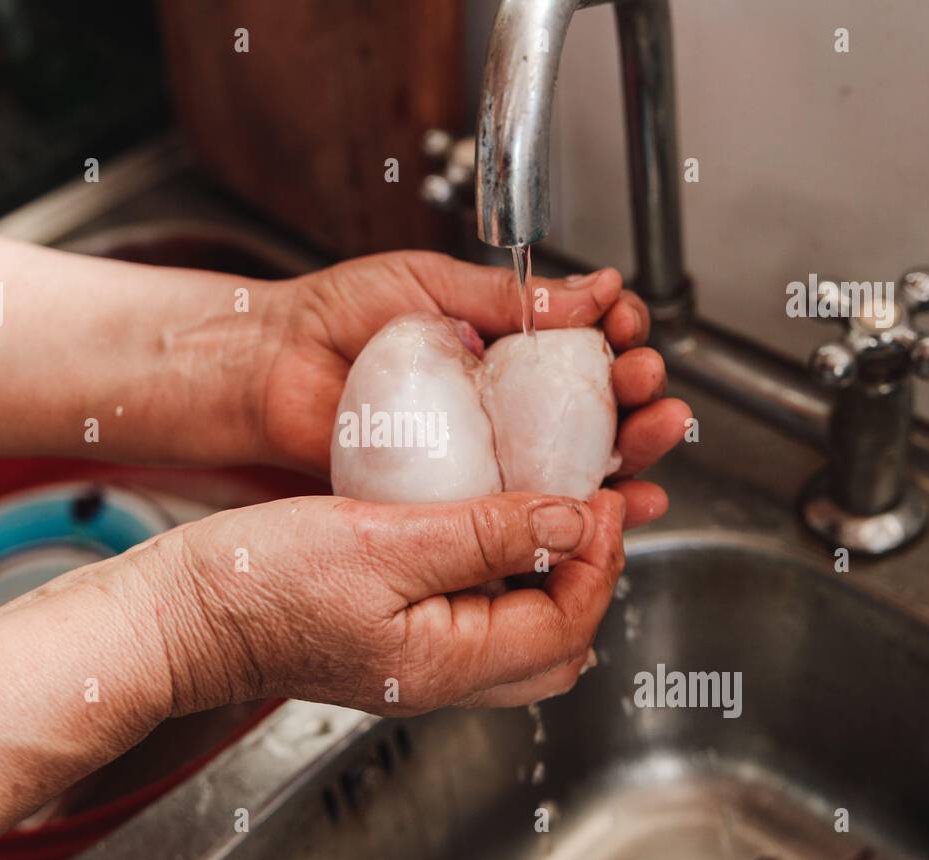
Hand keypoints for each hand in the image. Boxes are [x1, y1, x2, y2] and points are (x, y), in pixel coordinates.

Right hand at [136, 489, 626, 713]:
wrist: (182, 613)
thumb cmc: (259, 585)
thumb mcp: (383, 542)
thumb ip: (484, 533)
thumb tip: (571, 520)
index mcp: (447, 665)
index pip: (567, 624)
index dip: (597, 558)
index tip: (599, 497)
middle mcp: (440, 676)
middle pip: (557, 644)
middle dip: (587, 576)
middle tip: (586, 510)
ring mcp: (416, 662)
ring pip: (520, 633)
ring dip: (549, 576)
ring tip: (546, 511)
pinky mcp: (393, 638)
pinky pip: (476, 617)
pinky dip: (502, 575)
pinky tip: (488, 524)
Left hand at [257, 251, 690, 527]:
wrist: (269, 370)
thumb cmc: (336, 318)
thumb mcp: (427, 283)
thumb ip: (505, 294)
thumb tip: (591, 289)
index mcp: (501, 343)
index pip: (583, 339)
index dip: (618, 333)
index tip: (629, 324)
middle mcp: (503, 402)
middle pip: (597, 403)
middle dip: (639, 392)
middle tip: (648, 382)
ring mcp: (487, 452)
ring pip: (581, 458)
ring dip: (634, 447)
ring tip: (659, 430)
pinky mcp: (463, 497)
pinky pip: (533, 506)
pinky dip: (587, 507)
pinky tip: (627, 498)